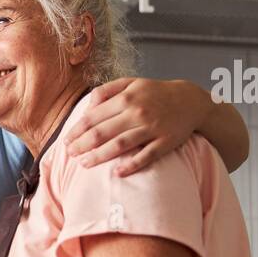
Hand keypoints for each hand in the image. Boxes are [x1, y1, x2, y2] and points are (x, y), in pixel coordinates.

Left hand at [64, 77, 213, 176]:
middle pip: (103, 132)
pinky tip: (117, 173)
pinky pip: (147, 156)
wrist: (191, 101)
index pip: (94, 117)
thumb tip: (87, 107)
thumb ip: (106, 91)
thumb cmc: (155, 93)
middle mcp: (138, 112)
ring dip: (100, 156)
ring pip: (120, 145)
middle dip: (82, 145)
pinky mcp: (166, 142)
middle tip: (70, 154)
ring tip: (84, 164)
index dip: (77, 130)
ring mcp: (152, 128)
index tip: (66, 141)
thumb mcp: (131, 83)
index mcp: (126, 98)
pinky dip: (132, 165)